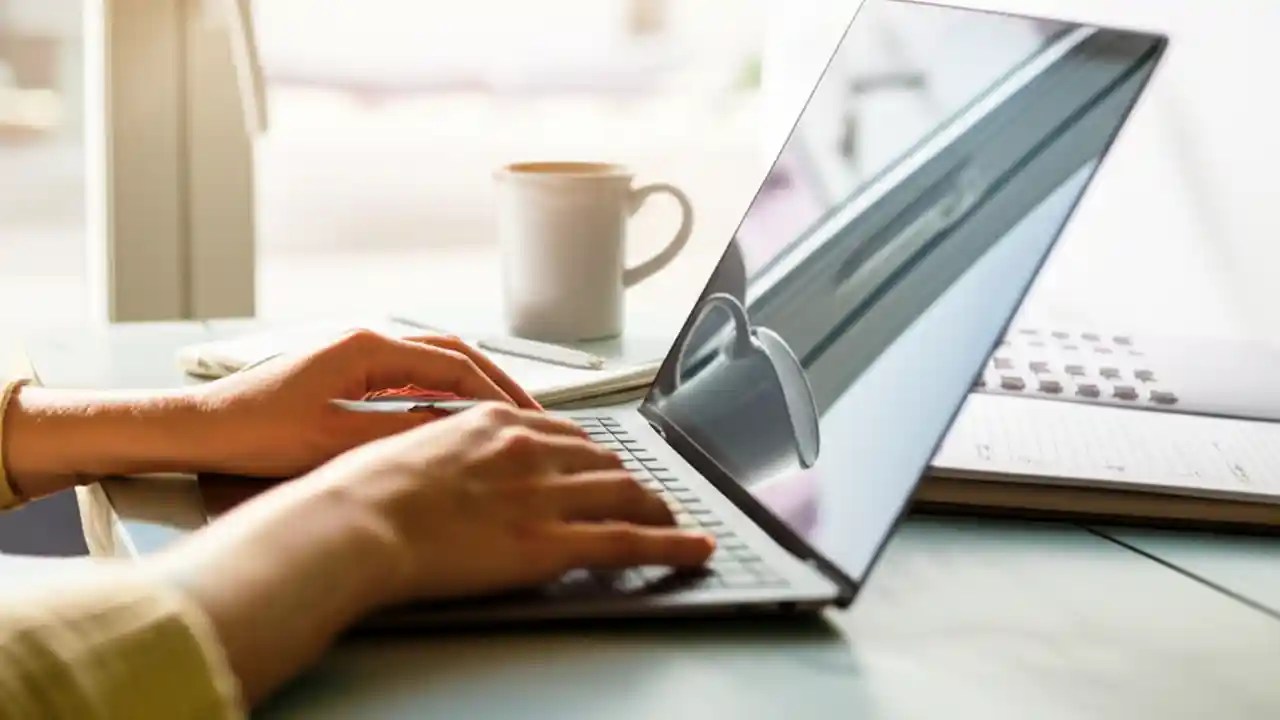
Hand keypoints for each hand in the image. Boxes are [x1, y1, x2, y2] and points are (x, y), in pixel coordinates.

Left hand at [191, 329, 539, 477]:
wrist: (201, 429)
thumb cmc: (256, 434)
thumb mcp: (337, 440)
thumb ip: (403, 431)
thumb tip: (458, 429)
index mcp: (366, 349)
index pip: (450, 366)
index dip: (493, 394)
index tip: (524, 420)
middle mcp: (366, 343)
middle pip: (450, 354)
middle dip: (495, 382)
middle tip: (532, 413)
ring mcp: (357, 356)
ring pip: (433, 362)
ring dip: (472, 386)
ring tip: (506, 415)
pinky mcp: (347, 374)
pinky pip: (411, 377)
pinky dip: (443, 393)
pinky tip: (459, 417)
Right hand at [309, 402, 714, 602]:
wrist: (354, 521)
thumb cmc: (364, 492)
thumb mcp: (412, 449)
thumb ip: (451, 454)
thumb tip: (456, 473)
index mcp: (494, 421)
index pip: (566, 435)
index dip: (595, 456)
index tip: (605, 466)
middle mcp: (530, 449)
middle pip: (604, 461)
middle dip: (632, 481)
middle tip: (648, 497)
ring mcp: (546, 494)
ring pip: (627, 494)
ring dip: (658, 509)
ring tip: (675, 523)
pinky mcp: (553, 542)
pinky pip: (630, 540)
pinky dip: (672, 545)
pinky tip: (694, 549)